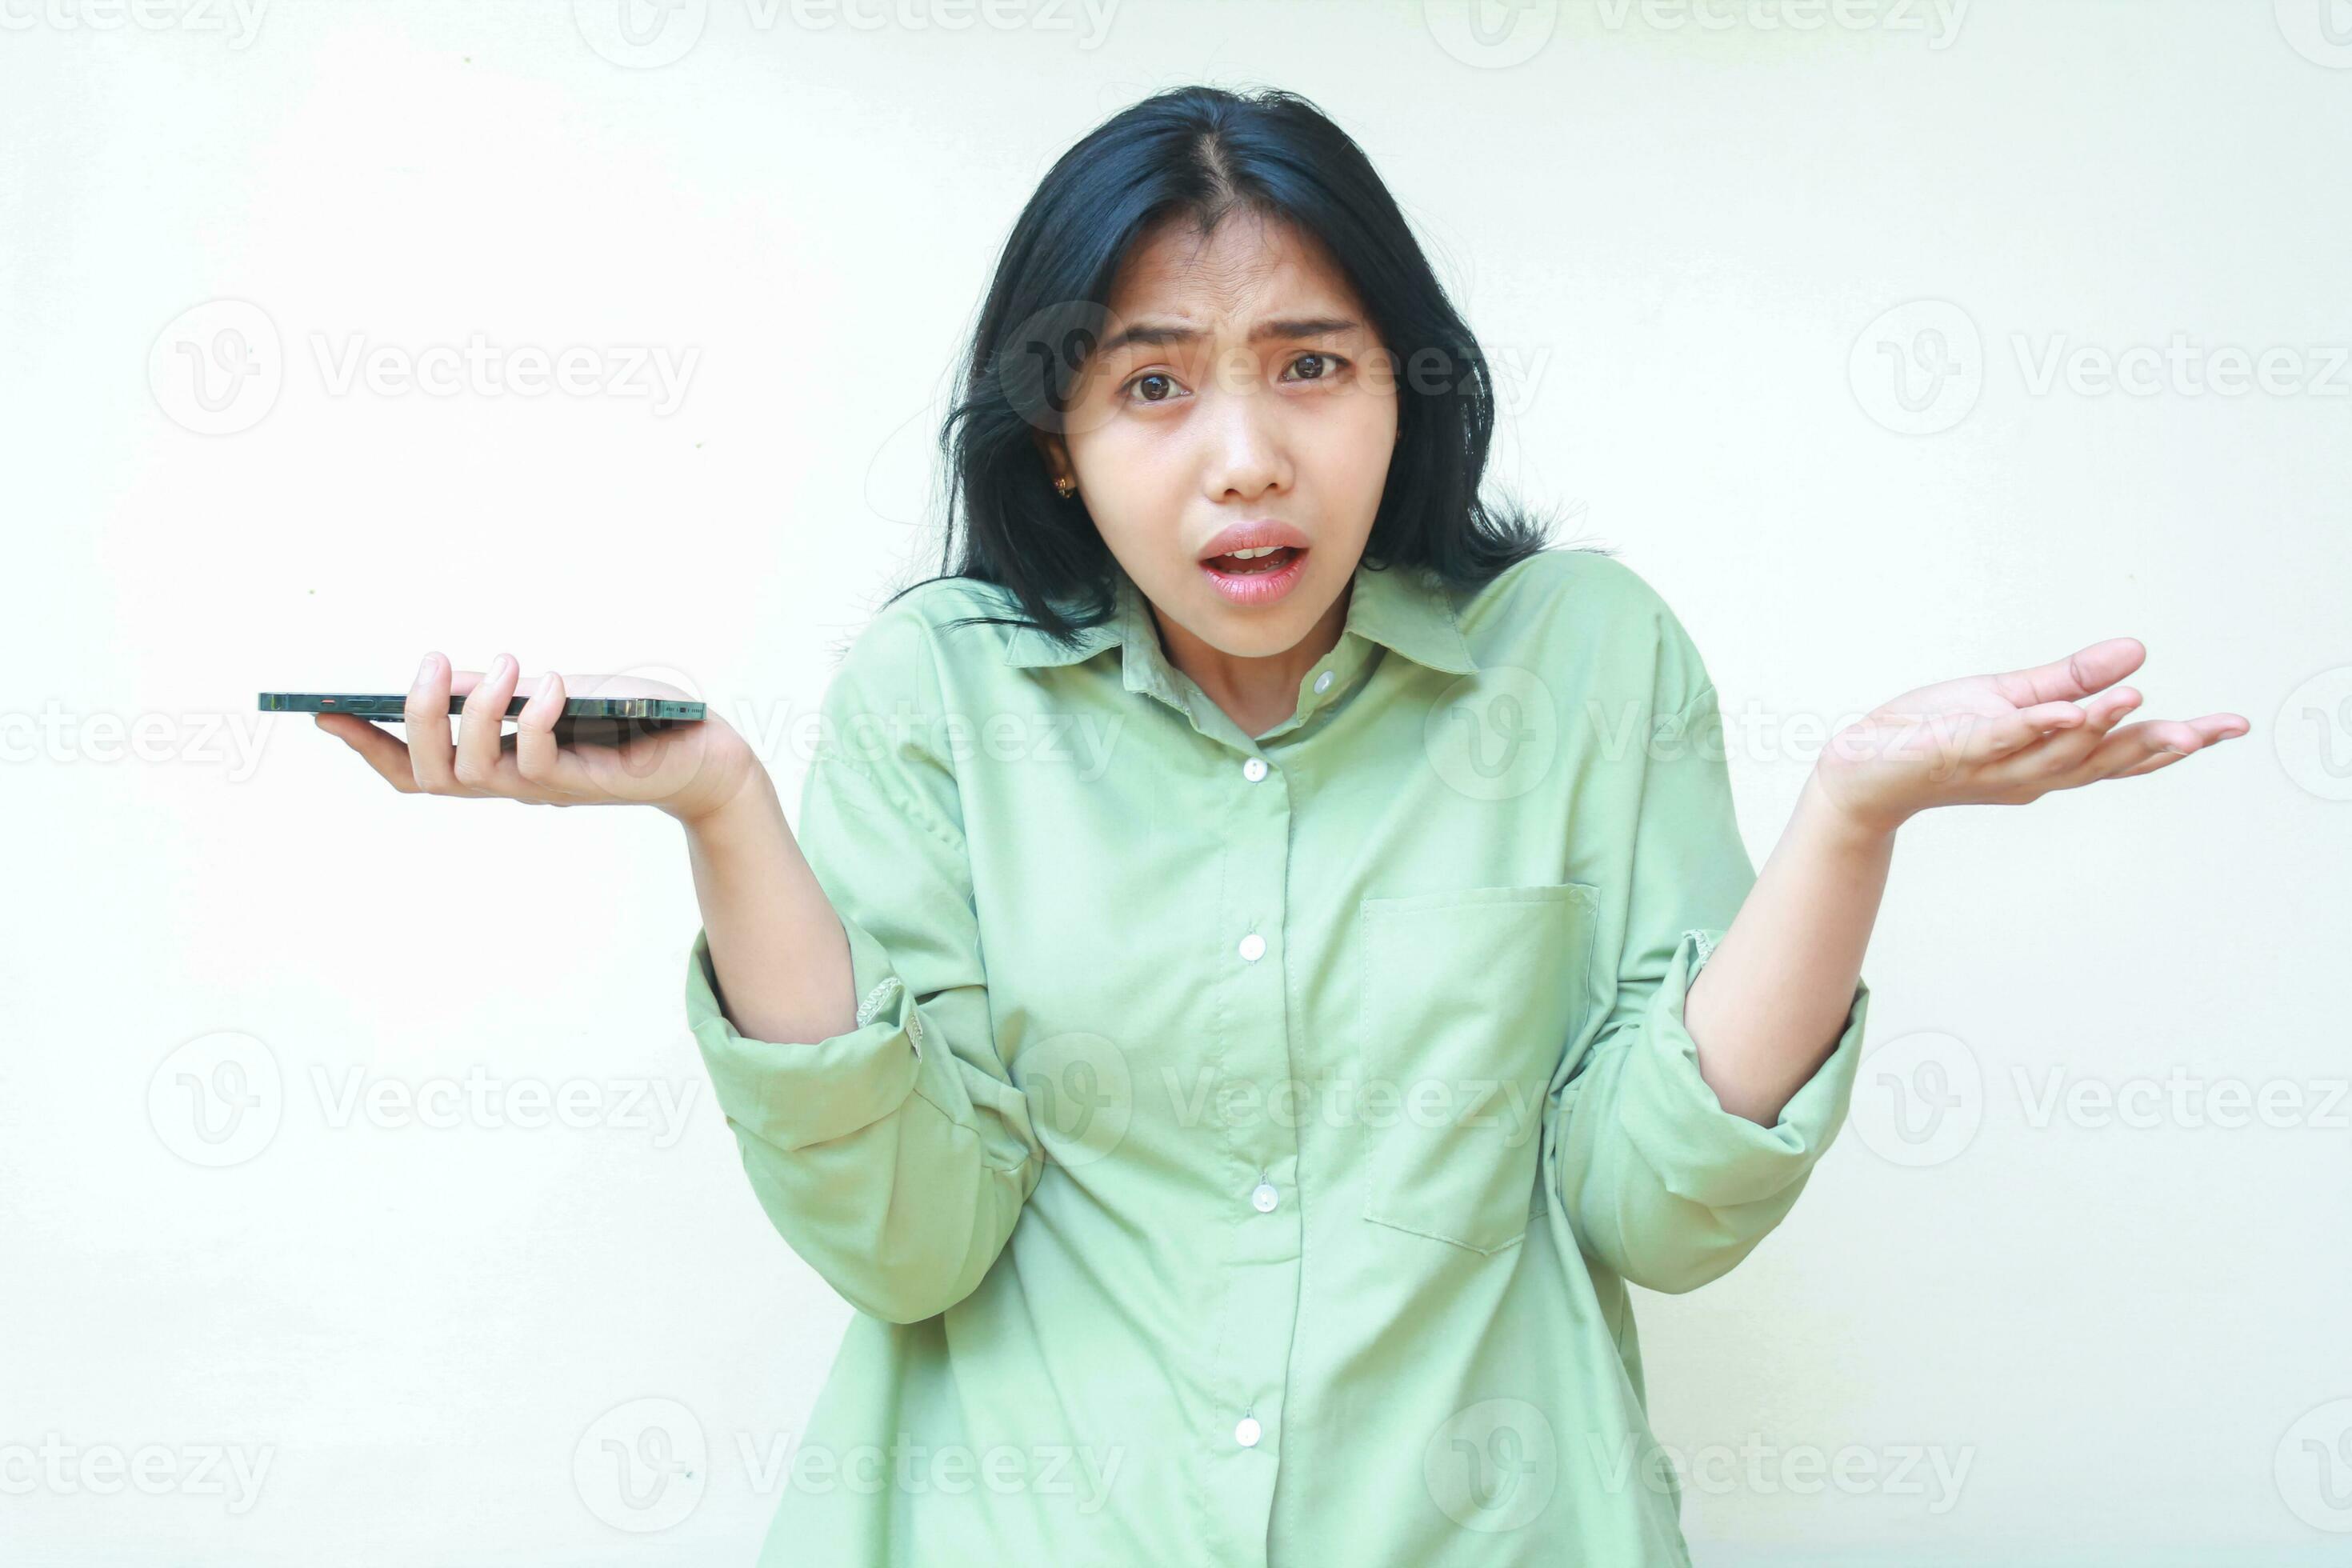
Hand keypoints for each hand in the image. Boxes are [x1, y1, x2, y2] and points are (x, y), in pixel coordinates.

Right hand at [313, 651, 762, 824]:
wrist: (699, 749)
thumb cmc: (623, 718)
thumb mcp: (552, 693)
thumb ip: (499, 691)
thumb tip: (444, 675)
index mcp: (492, 762)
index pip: (412, 768)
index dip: (366, 746)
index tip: (324, 713)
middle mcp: (509, 784)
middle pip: (429, 775)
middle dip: (415, 718)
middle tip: (428, 663)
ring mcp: (544, 788)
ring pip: (477, 771)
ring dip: (478, 712)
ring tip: (500, 663)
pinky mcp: (584, 786)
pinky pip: (541, 762)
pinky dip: (537, 720)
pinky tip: (551, 684)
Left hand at [1808, 637, 2247, 836]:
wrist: (1862, 768)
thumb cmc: (1935, 735)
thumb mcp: (2012, 699)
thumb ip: (2072, 680)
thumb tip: (2136, 653)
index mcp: (2049, 759)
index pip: (2122, 752)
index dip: (2176, 741)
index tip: (2231, 728)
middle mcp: (2029, 772)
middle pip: (2103, 762)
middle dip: (2157, 747)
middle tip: (2211, 732)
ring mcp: (1992, 766)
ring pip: (2056, 753)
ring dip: (2098, 730)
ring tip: (2138, 704)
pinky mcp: (1954, 751)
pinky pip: (1999, 740)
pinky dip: (2033, 728)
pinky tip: (2065, 712)